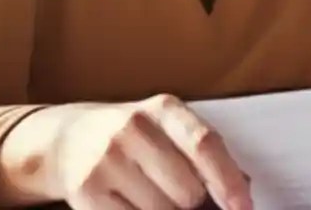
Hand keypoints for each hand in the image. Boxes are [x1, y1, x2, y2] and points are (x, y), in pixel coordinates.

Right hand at [49, 94, 252, 209]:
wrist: (68, 139)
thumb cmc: (132, 137)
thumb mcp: (168, 129)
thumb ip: (204, 153)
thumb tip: (241, 190)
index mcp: (164, 109)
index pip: (205, 145)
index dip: (228, 182)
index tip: (242, 207)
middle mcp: (133, 128)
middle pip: (187, 189)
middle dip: (193, 201)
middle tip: (179, 194)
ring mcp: (107, 159)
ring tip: (151, 194)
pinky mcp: (86, 190)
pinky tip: (133, 203)